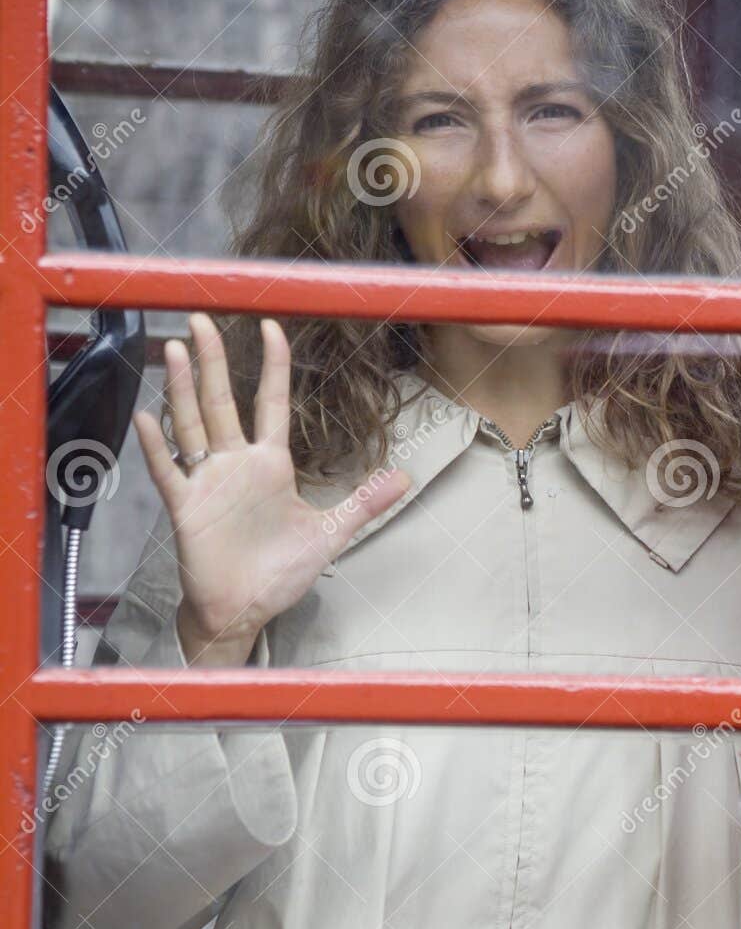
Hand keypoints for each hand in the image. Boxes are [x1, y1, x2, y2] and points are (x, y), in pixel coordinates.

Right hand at [132, 312, 410, 665]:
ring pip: (193, 424)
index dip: (271, 365)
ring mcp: (208, 483)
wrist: (244, 611)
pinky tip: (148, 418)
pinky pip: (169, 472)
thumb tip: (405, 478)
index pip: (270, 402)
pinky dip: (158, 447)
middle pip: (222, 400)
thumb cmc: (279, 572)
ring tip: (176, 348)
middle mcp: (236, 465)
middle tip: (202, 317)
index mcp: (270, 465)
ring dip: (182, 387)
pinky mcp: (187, 508)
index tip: (271, 326)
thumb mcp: (330, 533)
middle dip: (212, 359)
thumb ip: (363, 503)